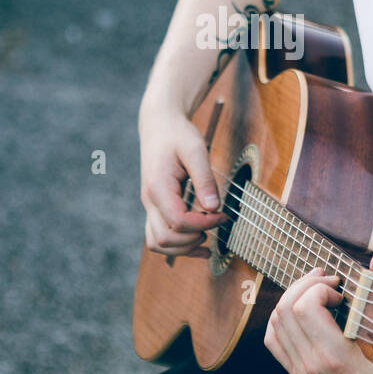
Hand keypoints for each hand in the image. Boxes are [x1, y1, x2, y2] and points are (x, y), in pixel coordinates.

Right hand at [138, 104, 227, 258]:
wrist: (159, 125)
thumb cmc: (177, 134)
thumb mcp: (196, 150)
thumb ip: (204, 179)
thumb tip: (214, 207)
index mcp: (158, 187)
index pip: (179, 221)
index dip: (204, 224)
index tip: (223, 214)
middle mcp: (149, 200)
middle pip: (165, 238)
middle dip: (193, 239)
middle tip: (217, 222)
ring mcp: (149, 205)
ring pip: (157, 243)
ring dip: (182, 248)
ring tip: (207, 240)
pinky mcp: (155, 207)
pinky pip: (158, 235)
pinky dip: (176, 245)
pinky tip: (199, 243)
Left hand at [264, 253, 372, 373]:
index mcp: (335, 356)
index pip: (303, 308)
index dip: (318, 288)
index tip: (340, 289)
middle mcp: (312, 365)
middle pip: (285, 310)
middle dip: (305, 285)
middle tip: (328, 281)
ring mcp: (302, 372)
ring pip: (275, 323)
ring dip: (292, 298)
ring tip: (317, 290)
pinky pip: (274, 340)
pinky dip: (282, 318)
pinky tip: (303, 310)